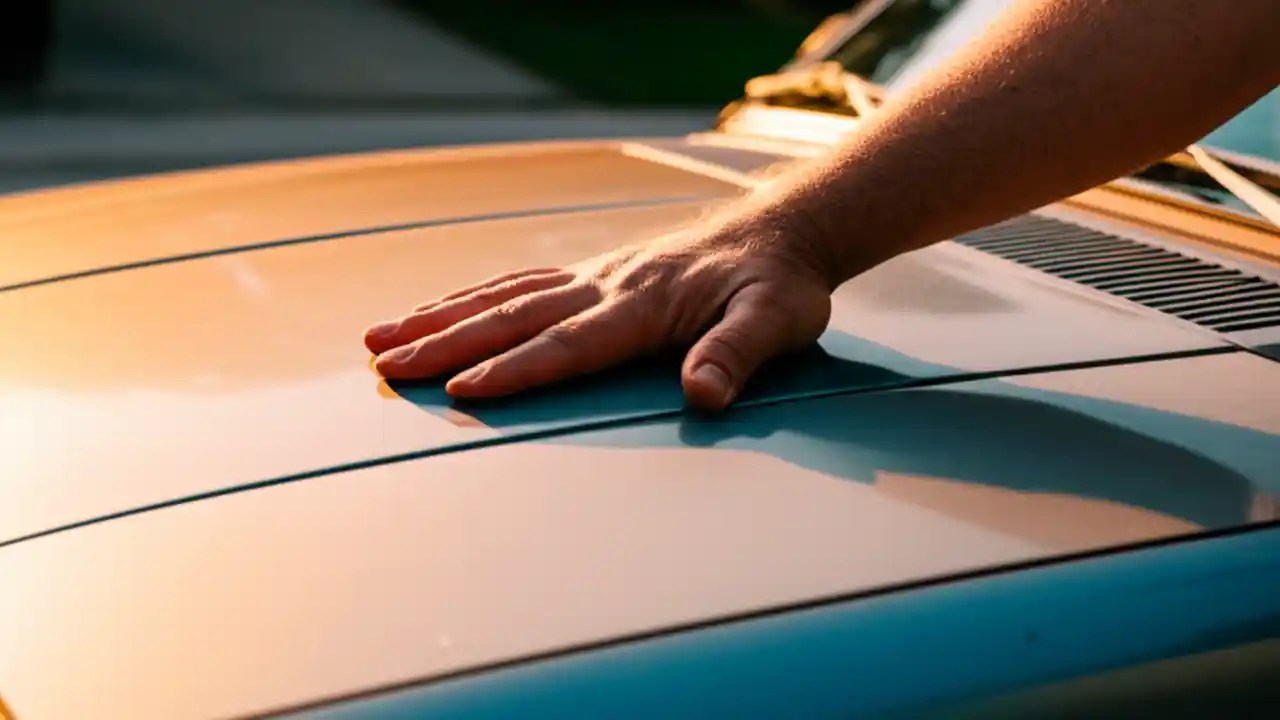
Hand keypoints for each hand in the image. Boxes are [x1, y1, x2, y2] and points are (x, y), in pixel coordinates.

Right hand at [363, 218, 834, 410]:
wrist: (783, 229)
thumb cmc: (781, 284)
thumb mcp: (777, 321)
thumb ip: (737, 355)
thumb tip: (702, 395)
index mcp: (643, 303)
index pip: (566, 343)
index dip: (514, 369)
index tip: (459, 388)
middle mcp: (607, 284)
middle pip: (514, 316)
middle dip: (446, 342)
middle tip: (386, 365)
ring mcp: (596, 274)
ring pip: (504, 295)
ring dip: (441, 316)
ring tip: (381, 334)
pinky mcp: (597, 272)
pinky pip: (522, 280)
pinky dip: (475, 295)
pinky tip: (443, 307)